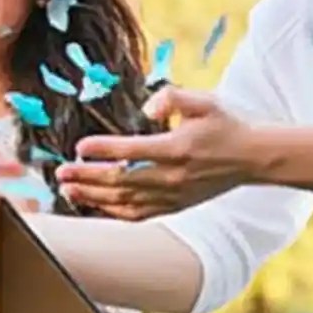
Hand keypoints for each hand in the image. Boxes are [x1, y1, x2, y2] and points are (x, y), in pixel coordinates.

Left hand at [56, 86, 262, 219]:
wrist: (251, 159)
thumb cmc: (224, 125)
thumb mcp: (204, 101)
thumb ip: (173, 97)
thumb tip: (147, 108)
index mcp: (177, 149)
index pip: (131, 151)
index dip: (102, 150)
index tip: (79, 147)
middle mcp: (172, 177)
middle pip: (121, 181)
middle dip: (87, 177)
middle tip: (60, 172)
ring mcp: (172, 196)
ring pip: (125, 201)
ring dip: (93, 196)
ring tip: (67, 189)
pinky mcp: (173, 207)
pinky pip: (137, 215)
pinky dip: (112, 211)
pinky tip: (92, 204)